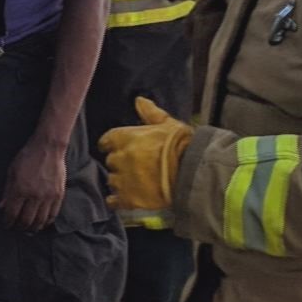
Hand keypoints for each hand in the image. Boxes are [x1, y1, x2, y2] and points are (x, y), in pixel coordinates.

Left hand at [0, 134, 68, 231]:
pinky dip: (47, 222)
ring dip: (33, 228)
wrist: (48, 147)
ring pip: (40, 221)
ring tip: (29, 229)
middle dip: (19, 227)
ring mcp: (48, 196)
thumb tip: (1, 207)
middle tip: (16, 228)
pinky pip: (53, 214)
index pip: (12, 213)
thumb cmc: (27, 157)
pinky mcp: (58, 195)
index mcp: (20, 189)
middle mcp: (34, 195)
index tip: (6, 224)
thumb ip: (7, 191)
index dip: (8, 222)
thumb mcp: (12, 171)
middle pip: (26, 220)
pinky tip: (42, 223)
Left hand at [97, 97, 193, 212]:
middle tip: (135, 166)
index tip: (118, 147)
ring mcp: (123, 180)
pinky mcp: (129, 200)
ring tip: (137, 182)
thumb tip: (139, 100)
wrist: (194, 175)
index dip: (113, 145)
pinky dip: (118, 200)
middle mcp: (121, 158)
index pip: (107, 140)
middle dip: (120, 163)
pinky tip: (128, 198)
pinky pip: (113, 201)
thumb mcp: (169, 125)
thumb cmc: (185, 147)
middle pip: (111, 161)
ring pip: (112, 181)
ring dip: (121, 181)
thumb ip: (151, 113)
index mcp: (126, 138)